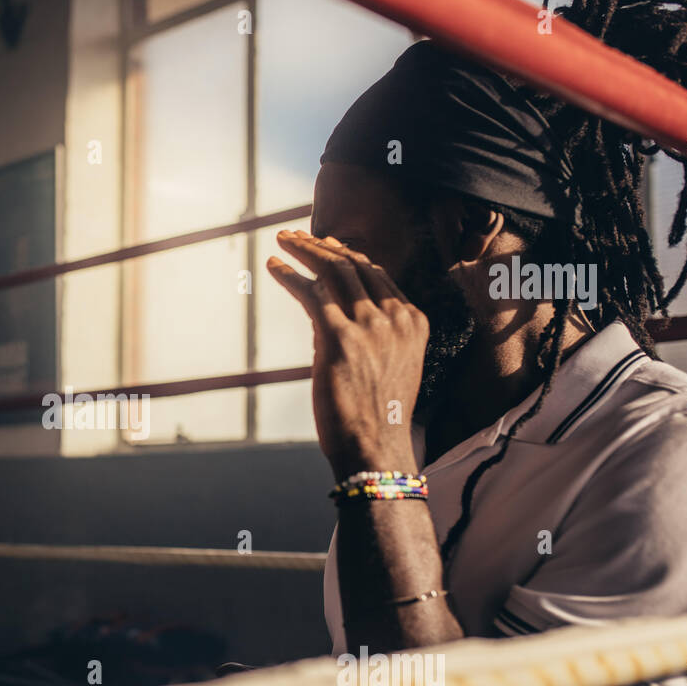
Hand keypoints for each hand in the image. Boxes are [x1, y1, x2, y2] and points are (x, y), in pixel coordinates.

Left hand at [266, 230, 426, 479]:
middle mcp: (395, 317)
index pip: (378, 275)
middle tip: (297, 235)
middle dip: (323, 245)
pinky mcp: (340, 337)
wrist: (377, 449)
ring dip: (305, 250)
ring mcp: (370, 325)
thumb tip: (332, 321)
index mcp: (413, 322)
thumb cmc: (379, 419)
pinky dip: (289, 276)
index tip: (328, 245)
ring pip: (334, 271)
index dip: (350, 255)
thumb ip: (372, 340)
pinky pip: (311, 294)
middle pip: (356, 265)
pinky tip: (273, 266)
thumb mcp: (389, 369)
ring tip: (282, 240)